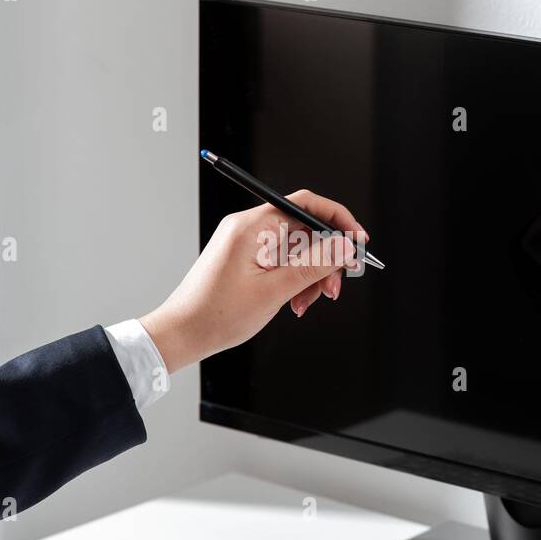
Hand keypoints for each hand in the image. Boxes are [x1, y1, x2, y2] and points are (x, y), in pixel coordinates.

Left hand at [139, 190, 367, 372]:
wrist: (183, 334)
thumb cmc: (215, 314)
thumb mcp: (274, 291)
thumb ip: (313, 265)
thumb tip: (344, 246)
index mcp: (252, 226)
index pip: (306, 205)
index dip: (338, 220)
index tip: (357, 241)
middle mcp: (249, 228)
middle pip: (305, 230)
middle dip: (326, 259)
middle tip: (335, 286)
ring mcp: (248, 243)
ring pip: (298, 249)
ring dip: (312, 275)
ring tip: (308, 301)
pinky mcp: (247, 258)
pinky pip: (283, 262)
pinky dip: (295, 280)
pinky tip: (295, 302)